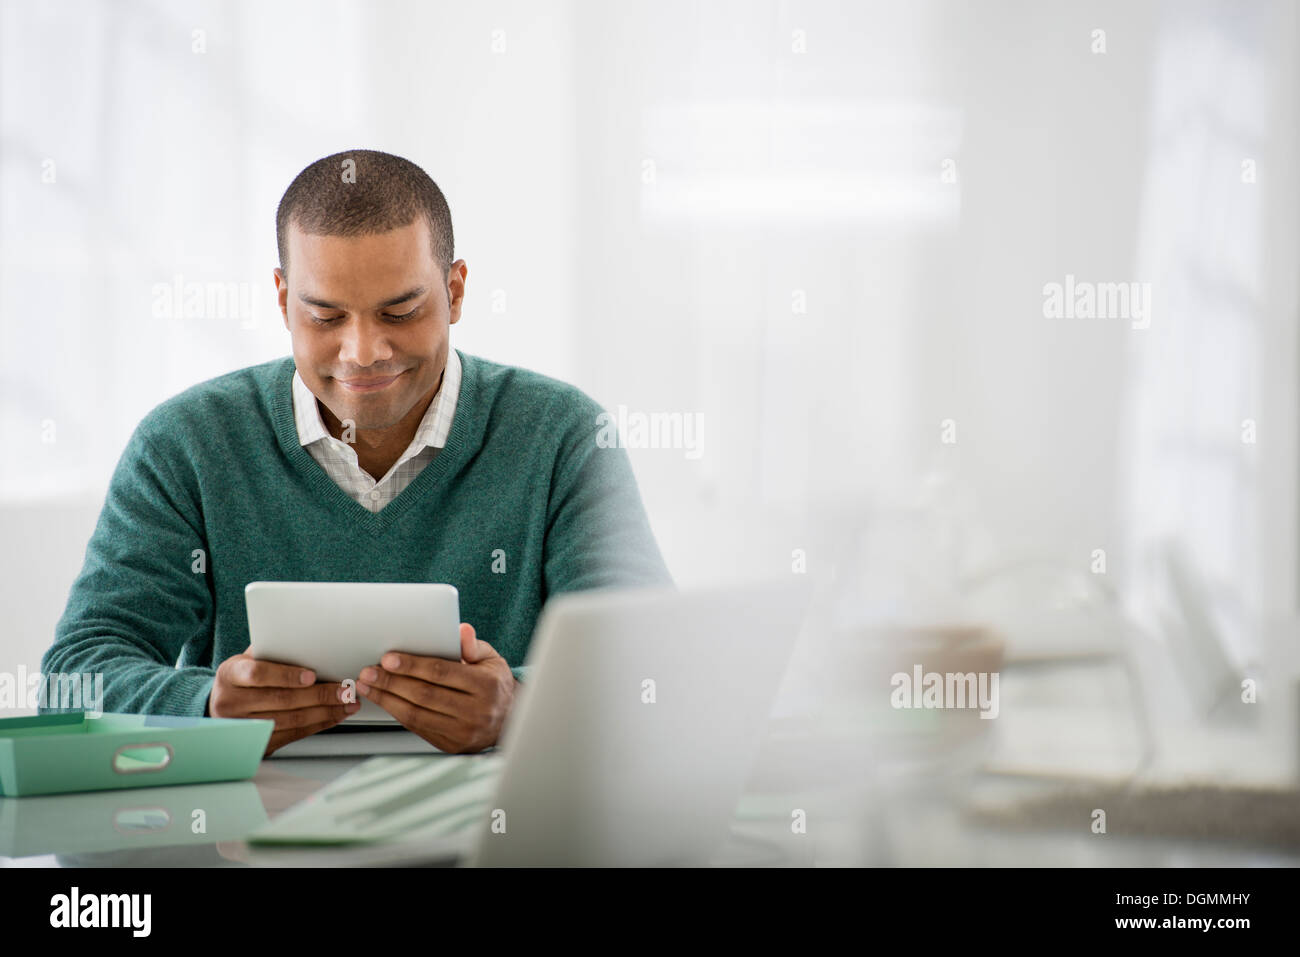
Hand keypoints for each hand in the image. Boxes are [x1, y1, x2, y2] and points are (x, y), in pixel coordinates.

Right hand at [208, 646, 358, 755]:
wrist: (221, 706)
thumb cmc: (242, 677)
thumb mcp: (248, 659)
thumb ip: (272, 651)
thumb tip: (309, 641)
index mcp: (230, 675)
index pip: (257, 674)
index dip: (286, 675)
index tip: (312, 675)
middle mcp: (231, 703)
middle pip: (281, 700)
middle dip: (319, 695)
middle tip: (344, 691)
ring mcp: (243, 727)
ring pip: (290, 720)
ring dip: (324, 712)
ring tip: (347, 704)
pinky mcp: (256, 742)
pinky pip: (292, 735)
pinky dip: (317, 725)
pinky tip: (333, 716)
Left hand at [357, 623, 516, 753]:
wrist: (510, 720)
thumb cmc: (495, 684)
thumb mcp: (491, 659)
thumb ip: (473, 646)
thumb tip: (460, 631)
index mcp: (486, 685)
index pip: (442, 673)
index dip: (412, 666)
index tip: (388, 658)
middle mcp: (475, 711)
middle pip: (424, 694)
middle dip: (392, 682)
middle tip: (369, 672)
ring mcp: (463, 732)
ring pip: (416, 714)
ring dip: (387, 699)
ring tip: (368, 686)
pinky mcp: (451, 744)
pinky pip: (418, 727)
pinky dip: (396, 712)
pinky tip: (384, 700)